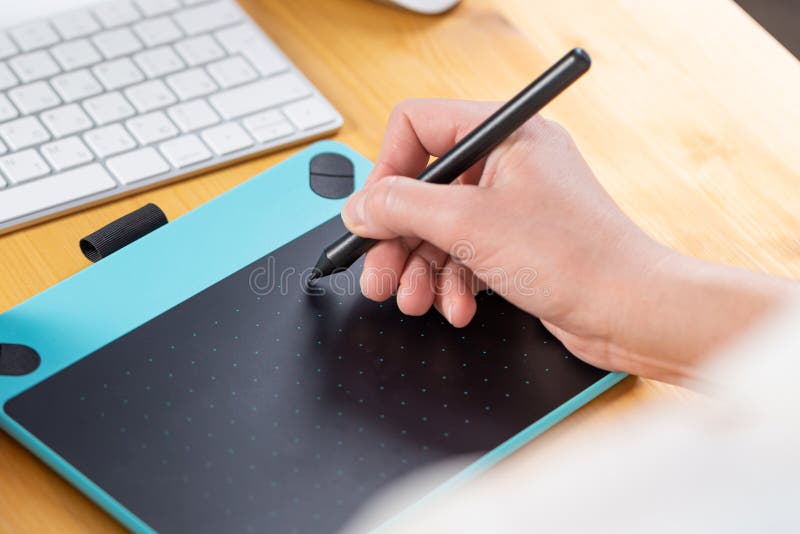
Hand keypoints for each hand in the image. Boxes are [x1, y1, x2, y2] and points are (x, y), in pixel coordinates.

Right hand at [343, 99, 793, 383]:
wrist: (630, 312)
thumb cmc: (577, 257)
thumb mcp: (470, 224)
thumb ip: (403, 207)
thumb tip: (360, 206)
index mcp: (504, 133)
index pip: (417, 126)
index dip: (387, 171)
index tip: (374, 214)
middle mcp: (507, 163)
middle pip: (422, 189)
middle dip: (397, 239)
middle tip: (378, 275)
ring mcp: (511, 205)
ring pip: (439, 229)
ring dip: (421, 270)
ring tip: (415, 300)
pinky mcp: (515, 244)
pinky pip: (463, 256)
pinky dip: (452, 284)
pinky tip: (456, 308)